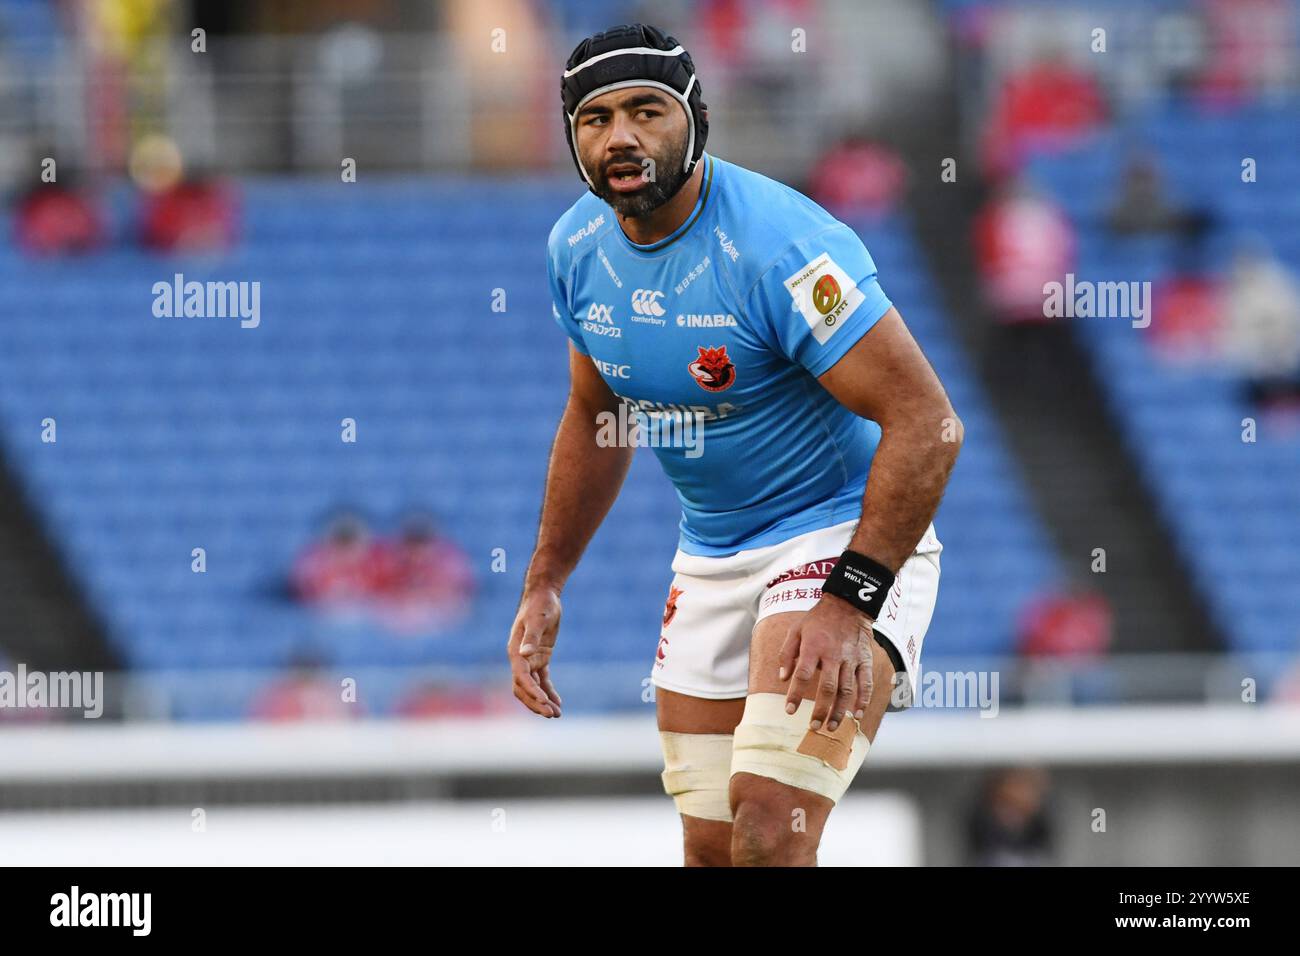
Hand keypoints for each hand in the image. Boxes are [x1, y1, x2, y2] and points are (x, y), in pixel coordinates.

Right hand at [507, 586, 563, 717]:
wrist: (544, 595)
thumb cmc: (540, 605)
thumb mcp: (538, 619)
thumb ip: (531, 637)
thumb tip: (524, 654)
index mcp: (515, 651)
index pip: (521, 677)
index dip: (532, 691)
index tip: (545, 702)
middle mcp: (520, 659)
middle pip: (523, 688)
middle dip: (536, 703)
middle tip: (551, 715)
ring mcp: (530, 659)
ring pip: (533, 687)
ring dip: (542, 701)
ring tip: (556, 714)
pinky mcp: (540, 658)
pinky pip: (543, 680)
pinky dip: (549, 691)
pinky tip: (558, 703)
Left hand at [777, 594, 874, 731]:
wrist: (847, 605)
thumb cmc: (817, 620)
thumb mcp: (796, 630)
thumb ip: (787, 654)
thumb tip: (783, 678)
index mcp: (814, 647)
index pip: (802, 675)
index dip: (795, 694)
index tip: (789, 710)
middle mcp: (833, 655)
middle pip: (828, 688)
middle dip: (821, 710)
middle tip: (814, 727)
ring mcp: (851, 658)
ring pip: (848, 690)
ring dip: (841, 711)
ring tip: (833, 727)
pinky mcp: (865, 660)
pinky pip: (866, 683)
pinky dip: (864, 700)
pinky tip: (858, 714)